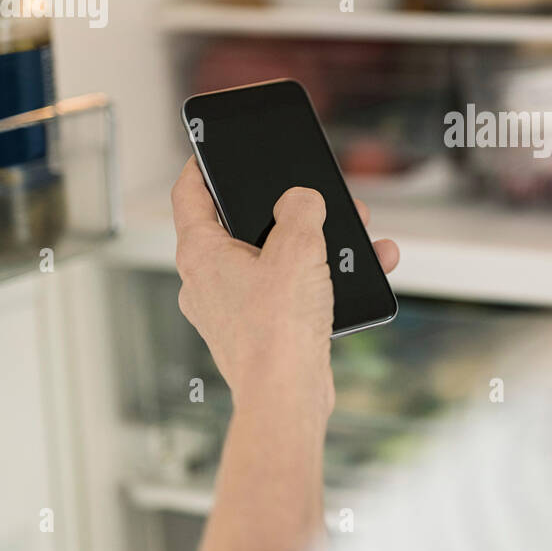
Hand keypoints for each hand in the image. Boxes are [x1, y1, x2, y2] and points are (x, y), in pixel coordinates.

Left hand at [170, 156, 399, 419]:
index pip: (189, 195)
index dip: (202, 166)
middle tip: (317, 196)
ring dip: (316, 246)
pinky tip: (362, 274)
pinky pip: (290, 293)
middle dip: (288, 209)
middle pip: (241, 226)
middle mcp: (208, 281)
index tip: (213, 151)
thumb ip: (302, 210)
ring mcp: (231, 310)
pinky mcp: (259, 333)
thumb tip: (302, 201)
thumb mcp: (298, 248)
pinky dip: (322, 281)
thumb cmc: (279, 328)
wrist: (288, 398)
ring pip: (273, 261)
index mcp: (200, 254)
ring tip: (356, 236)